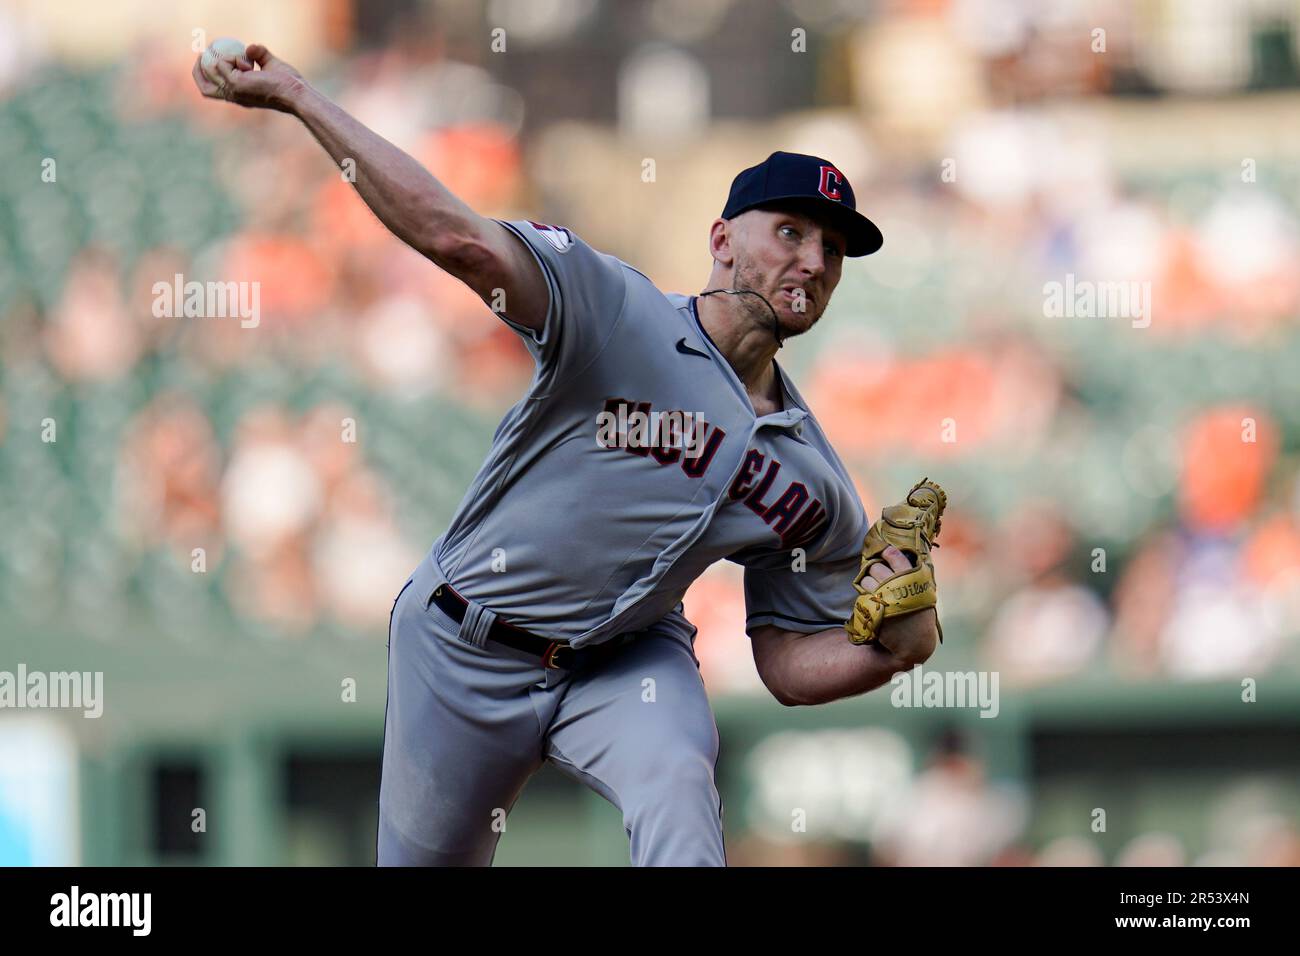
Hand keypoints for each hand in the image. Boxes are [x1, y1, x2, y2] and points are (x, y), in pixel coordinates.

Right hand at [192, 43, 305, 113]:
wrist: (294, 92)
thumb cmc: (287, 82)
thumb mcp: (270, 65)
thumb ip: (259, 55)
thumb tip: (249, 48)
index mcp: (239, 95)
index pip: (214, 91)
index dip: (206, 75)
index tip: (210, 59)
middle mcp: (233, 96)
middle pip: (204, 88)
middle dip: (198, 70)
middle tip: (203, 53)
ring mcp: (233, 91)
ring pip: (213, 70)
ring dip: (225, 59)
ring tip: (244, 59)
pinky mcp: (235, 84)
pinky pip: (222, 64)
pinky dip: (232, 58)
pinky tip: (249, 63)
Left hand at [860, 546, 938, 667]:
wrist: (914, 642)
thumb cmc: (920, 615)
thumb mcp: (924, 592)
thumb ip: (912, 574)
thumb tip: (897, 554)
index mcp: (913, 579)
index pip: (895, 556)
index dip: (887, 553)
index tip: (885, 553)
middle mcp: (898, 586)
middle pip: (875, 567)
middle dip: (874, 569)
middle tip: (878, 575)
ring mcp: (884, 598)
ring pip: (865, 579)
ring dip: (867, 582)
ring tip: (874, 589)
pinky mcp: (873, 610)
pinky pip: (861, 595)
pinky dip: (864, 596)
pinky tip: (872, 602)